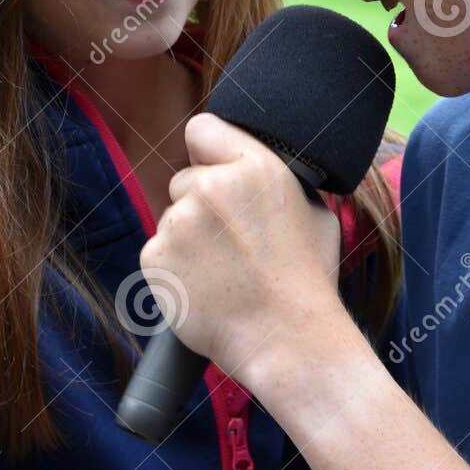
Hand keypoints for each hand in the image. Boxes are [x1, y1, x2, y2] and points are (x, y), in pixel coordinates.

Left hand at [138, 113, 343, 385]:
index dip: (208, 152)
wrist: (287, 340)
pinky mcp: (155, 257)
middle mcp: (210, 187)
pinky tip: (206, 287)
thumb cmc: (307, 281)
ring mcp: (178, 223)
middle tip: (231, 242)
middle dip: (201, 205)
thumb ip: (278, 181)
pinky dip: (174, 268)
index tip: (214, 170)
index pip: (203, 129)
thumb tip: (257, 172)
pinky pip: (158, 251)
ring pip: (172, 219)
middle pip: (185, 179)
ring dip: (189, 239)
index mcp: (254, 167)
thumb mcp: (315, 212)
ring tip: (224, 272)